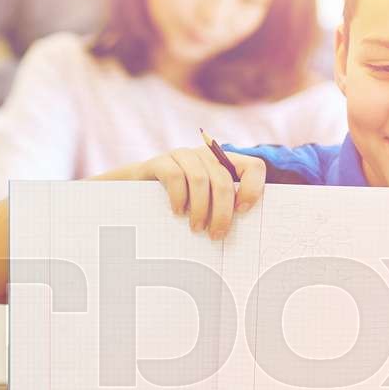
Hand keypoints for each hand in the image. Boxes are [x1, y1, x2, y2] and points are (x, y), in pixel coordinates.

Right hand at [96, 146, 265, 237]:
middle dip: (222, 211)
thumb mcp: (205, 205)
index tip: (243, 211)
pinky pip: (175, 176)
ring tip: (195, 228)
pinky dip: (179, 197)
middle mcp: (206, 154)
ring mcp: (182, 155)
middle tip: (216, 235)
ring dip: (200, 208)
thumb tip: (245, 232)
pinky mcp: (160, 161)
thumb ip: (223, 208)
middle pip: (223, 179)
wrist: (136, 194)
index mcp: (224, 163)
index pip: (253, 166)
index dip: (253, 188)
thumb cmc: (179, 206)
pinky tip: (177, 212)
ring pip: (201, 178)